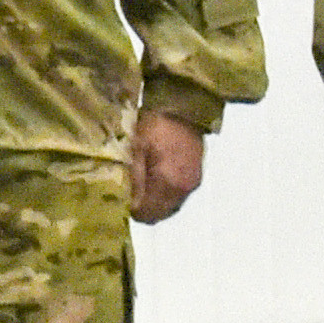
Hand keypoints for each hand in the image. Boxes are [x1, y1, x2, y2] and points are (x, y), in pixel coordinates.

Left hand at [128, 109, 208, 223]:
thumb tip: (132, 202)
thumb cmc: (157, 125)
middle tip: (133, 200)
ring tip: (145, 193)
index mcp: (166, 181)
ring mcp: (192, 183)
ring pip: (172, 207)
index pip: (149, 212)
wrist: (185, 109)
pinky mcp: (197, 177)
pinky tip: (159, 185)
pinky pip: (180, 197)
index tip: (126, 204)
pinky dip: (168, 197)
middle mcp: (182, 187)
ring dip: (158, 205)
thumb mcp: (138, 149)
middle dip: (147, 211)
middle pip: (161, 213)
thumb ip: (136, 179)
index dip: (135, 212)